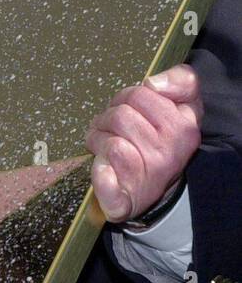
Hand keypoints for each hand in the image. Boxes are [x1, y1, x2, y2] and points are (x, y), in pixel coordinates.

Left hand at [86, 64, 202, 222]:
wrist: (153, 191)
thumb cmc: (160, 142)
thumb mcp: (182, 106)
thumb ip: (181, 82)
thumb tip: (156, 83)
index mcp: (184, 128)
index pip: (140, 94)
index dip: (127, 98)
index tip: (132, 110)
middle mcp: (169, 154)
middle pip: (119, 115)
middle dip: (108, 118)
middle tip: (112, 129)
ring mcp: (147, 179)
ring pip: (108, 141)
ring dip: (97, 138)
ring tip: (105, 145)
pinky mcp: (124, 200)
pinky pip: (105, 176)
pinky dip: (100, 172)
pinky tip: (103, 169)